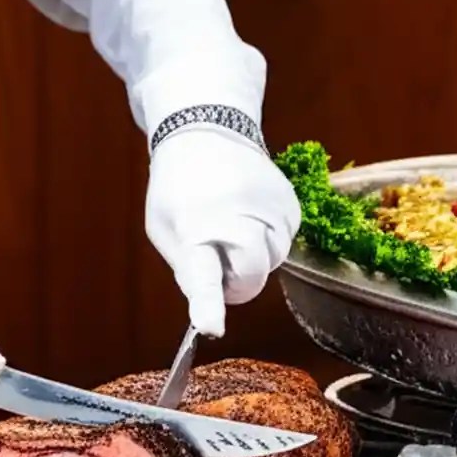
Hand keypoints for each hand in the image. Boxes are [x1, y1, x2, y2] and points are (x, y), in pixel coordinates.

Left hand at [145, 129, 299, 336]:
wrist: (209, 129)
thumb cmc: (179, 186)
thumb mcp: (163, 228)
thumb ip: (188, 269)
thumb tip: (219, 302)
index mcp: (196, 228)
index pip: (203, 273)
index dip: (208, 304)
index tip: (210, 327)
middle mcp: (240, 219)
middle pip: (251, 279)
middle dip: (236, 280)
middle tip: (217, 254)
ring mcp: (272, 212)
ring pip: (270, 263)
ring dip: (251, 255)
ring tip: (232, 221)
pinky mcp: (292, 207)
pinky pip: (282, 244)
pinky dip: (266, 238)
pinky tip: (249, 211)